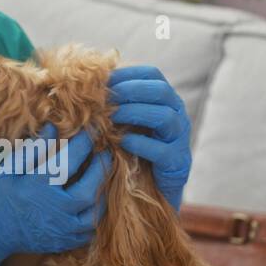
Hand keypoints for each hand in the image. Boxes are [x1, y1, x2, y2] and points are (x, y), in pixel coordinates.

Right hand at [0, 124, 111, 265]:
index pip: (69, 160)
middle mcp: (54, 209)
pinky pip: (90, 231)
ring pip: (95, 212)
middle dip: (100, 168)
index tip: (93, 131)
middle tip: (105, 154)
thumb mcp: (8, 168)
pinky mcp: (64, 242)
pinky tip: (95, 202)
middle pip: (89, 188)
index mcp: (38, 187)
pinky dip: (96, 215)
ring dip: (102, 193)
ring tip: (103, 177)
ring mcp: (61, 229)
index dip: (84, 143)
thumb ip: (33, 149)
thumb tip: (54, 127)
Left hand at [108, 65, 191, 210]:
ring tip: (111, 118)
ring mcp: (180, 138)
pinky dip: (139, 144)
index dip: (127, 74)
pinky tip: (121, 143)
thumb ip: (114, 105)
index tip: (102, 80)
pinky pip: (162, 150)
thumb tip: (85, 86)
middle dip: (130, 91)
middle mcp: (178, 114)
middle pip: (161, 91)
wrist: (150, 190)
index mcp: (165, 99)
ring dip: (134, 113)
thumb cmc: (132, 151)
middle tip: (106, 98)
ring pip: (165, 116)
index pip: (152, 74)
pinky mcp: (177, 163)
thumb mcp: (123, 123)